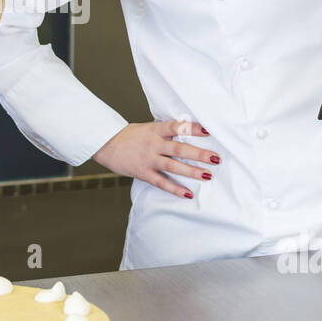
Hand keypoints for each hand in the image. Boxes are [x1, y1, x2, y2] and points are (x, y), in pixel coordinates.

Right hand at [91, 120, 217, 199]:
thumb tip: (187, 131)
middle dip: (199, 154)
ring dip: (191, 171)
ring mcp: (148, 159)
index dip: (192, 128)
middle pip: (179, 148)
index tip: (208, 131)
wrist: (105, 143)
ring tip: (207, 175)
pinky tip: (188, 193)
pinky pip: (161, 182)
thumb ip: (164, 131)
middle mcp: (153, 144)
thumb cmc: (128, 136)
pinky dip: (175, 188)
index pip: (176, 127)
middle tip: (215, 158)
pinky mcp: (142, 172)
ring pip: (173, 165)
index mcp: (155, 130)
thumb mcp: (147, 128)